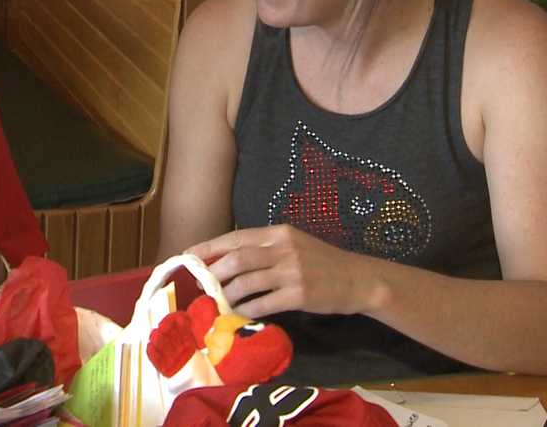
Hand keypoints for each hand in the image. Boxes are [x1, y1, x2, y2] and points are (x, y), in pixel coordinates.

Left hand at [187, 225, 384, 319]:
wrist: (358, 279)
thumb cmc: (322, 262)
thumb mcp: (294, 244)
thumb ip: (265, 248)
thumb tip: (227, 259)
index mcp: (278, 233)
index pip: (235, 238)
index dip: (209, 247)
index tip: (188, 256)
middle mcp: (283, 249)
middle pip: (237, 259)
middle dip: (213, 273)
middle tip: (201, 285)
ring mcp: (292, 272)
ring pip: (246, 282)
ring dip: (227, 294)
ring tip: (218, 302)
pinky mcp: (300, 294)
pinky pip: (264, 304)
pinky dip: (247, 310)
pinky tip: (240, 314)